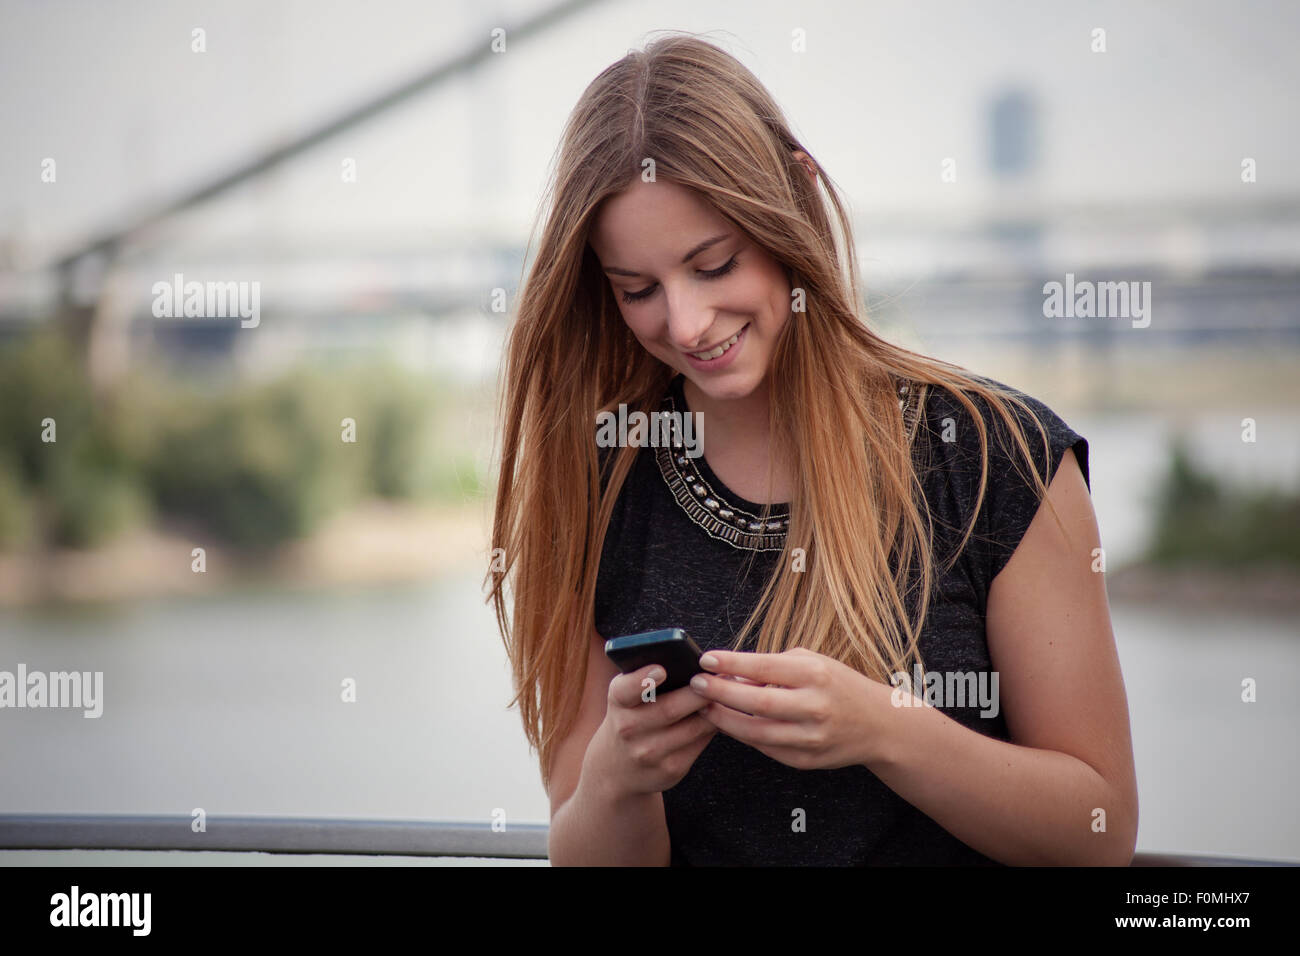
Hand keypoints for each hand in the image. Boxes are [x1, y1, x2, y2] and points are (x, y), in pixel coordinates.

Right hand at [586, 664, 718, 799]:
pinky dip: (714, 727)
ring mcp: (649, 753)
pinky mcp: (670, 769)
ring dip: (714, 710)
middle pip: (670, 709)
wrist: (618, 768)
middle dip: (699, 693)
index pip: (625, 690)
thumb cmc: (630, 718)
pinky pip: (700, 744)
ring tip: (730, 693)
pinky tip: (723, 715)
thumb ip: (646, 680)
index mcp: (618, 702)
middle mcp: (629, 729)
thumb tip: (689, 665)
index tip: (661, 669)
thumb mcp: (626, 698)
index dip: (642, 680)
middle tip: (721, 677)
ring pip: (693, 728)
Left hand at [690, 647, 892, 770]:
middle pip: (757, 702)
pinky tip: (727, 723)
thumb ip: (772, 666)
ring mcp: (811, 737)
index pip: (765, 667)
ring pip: (756, 732)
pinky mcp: (806, 760)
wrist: (878, 725)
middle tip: (696, 684)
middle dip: (720, 693)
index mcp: (816, 675)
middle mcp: (815, 707)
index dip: (732, 664)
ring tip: (705, 706)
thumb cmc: (837, 684)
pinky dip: (743, 735)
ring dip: (724, 719)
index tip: (706, 659)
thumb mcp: (811, 663)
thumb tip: (729, 672)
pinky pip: (765, 748)